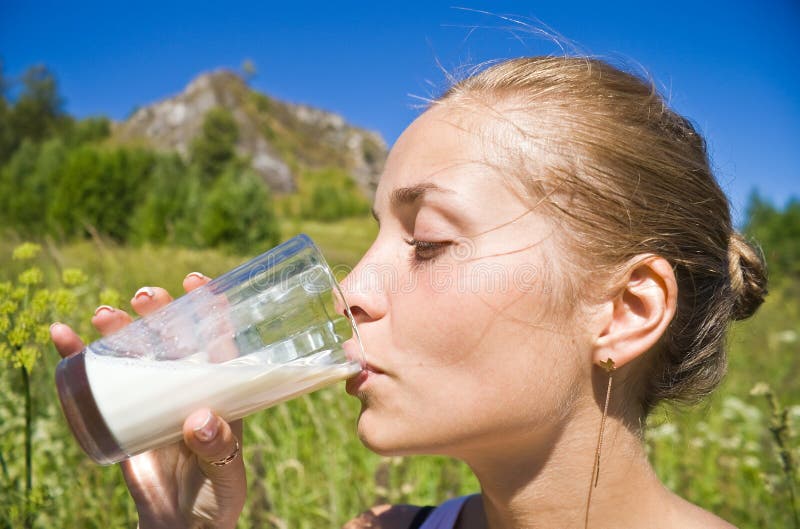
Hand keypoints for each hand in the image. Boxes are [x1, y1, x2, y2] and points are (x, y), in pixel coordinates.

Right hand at [51, 273, 246, 528]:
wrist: (178, 525)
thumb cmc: (216, 498)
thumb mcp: (227, 476)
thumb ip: (220, 449)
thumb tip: (200, 419)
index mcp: (221, 392)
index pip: (218, 341)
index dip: (210, 309)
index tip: (195, 282)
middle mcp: (187, 387)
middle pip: (173, 338)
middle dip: (159, 312)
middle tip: (146, 297)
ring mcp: (151, 398)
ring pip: (135, 353)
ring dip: (119, 329)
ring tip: (104, 314)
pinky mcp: (120, 414)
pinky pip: (97, 382)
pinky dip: (78, 358)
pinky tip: (63, 336)